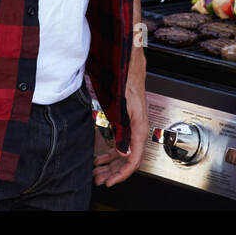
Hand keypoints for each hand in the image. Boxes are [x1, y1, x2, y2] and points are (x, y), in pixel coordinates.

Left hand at [93, 52, 147, 186]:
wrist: (126, 53)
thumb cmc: (126, 71)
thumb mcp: (122, 102)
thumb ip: (125, 128)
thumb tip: (124, 152)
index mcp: (139, 123)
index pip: (135, 157)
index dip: (122, 173)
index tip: (110, 181)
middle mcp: (137, 124)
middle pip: (128, 158)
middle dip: (113, 171)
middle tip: (98, 179)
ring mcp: (132, 122)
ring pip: (123, 150)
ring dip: (110, 163)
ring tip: (96, 171)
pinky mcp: (125, 117)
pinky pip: (120, 140)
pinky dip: (110, 151)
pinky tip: (100, 156)